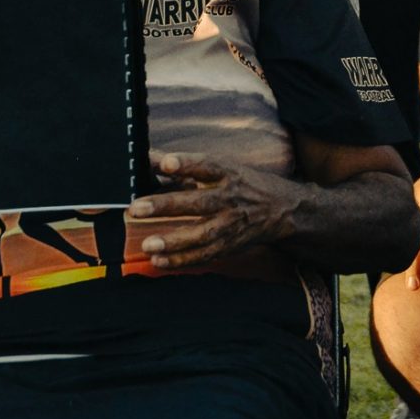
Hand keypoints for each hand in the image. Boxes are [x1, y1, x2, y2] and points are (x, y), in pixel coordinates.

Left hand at [129, 151, 302, 268]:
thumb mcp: (221, 167)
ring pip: (201, 235)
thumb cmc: (244, 184)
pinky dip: (181, 260)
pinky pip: (204, 255)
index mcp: (227, 174)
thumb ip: (183, 166)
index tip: (166, 163)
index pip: (206, 166)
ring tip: (148, 244)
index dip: (186, 163)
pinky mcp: (229, 245)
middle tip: (138, 208)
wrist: (282, 209)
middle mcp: (229, 199)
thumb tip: (149, 158)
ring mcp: (230, 225)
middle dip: (167, 205)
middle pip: (198, 203)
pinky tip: (159, 260)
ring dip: (173, 241)